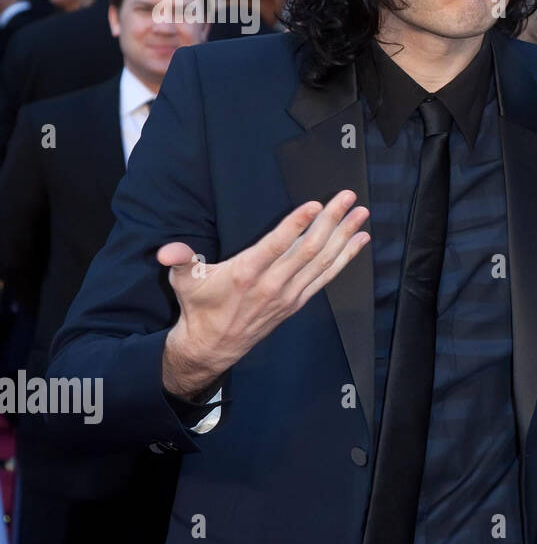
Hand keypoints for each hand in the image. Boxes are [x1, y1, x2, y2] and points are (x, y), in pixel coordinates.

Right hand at [159, 190, 369, 398]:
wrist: (213, 345)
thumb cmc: (200, 306)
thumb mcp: (184, 281)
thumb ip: (180, 260)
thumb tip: (168, 251)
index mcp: (246, 274)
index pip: (276, 245)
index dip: (296, 224)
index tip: (315, 204)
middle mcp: (272, 284)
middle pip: (308, 248)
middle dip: (331, 221)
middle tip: (348, 198)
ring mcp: (289, 294)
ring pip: (323, 261)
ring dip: (344, 236)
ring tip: (361, 214)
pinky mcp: (298, 301)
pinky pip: (327, 277)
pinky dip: (345, 258)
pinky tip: (359, 241)